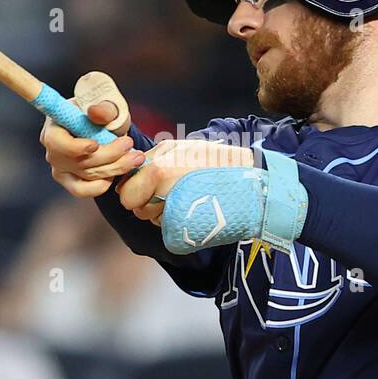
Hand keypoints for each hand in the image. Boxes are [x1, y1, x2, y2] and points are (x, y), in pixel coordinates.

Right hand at [40, 73, 139, 197]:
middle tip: (129, 145)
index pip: (55, 142)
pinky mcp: (70, 182)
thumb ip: (104, 109)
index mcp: (54, 128)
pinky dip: (102, 184)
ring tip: (136, 157)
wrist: (107, 131)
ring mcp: (60, 169)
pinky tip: (117, 173)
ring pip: (88, 175)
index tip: (95, 145)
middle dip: (109, 155)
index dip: (74, 147)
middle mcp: (54, 152)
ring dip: (115, 167)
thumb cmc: (103, 117)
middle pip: (79, 161)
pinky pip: (83, 191)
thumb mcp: (107, 107)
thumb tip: (96, 113)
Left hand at [117, 138, 253, 224]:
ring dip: (161, 213)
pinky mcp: (186, 228)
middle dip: (145, 204)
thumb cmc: (219, 162)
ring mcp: (175, 210)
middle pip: (136, 208)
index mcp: (159, 167)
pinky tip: (192, 210)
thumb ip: (154, 158)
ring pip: (152, 219)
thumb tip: (134, 168)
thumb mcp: (183, 149)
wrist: (252, 183)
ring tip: (184, 200)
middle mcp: (164, 190)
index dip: (133, 191)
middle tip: (165, 195)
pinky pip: (168, 229)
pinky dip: (176, 222)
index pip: (125, 190)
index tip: (145, 188)